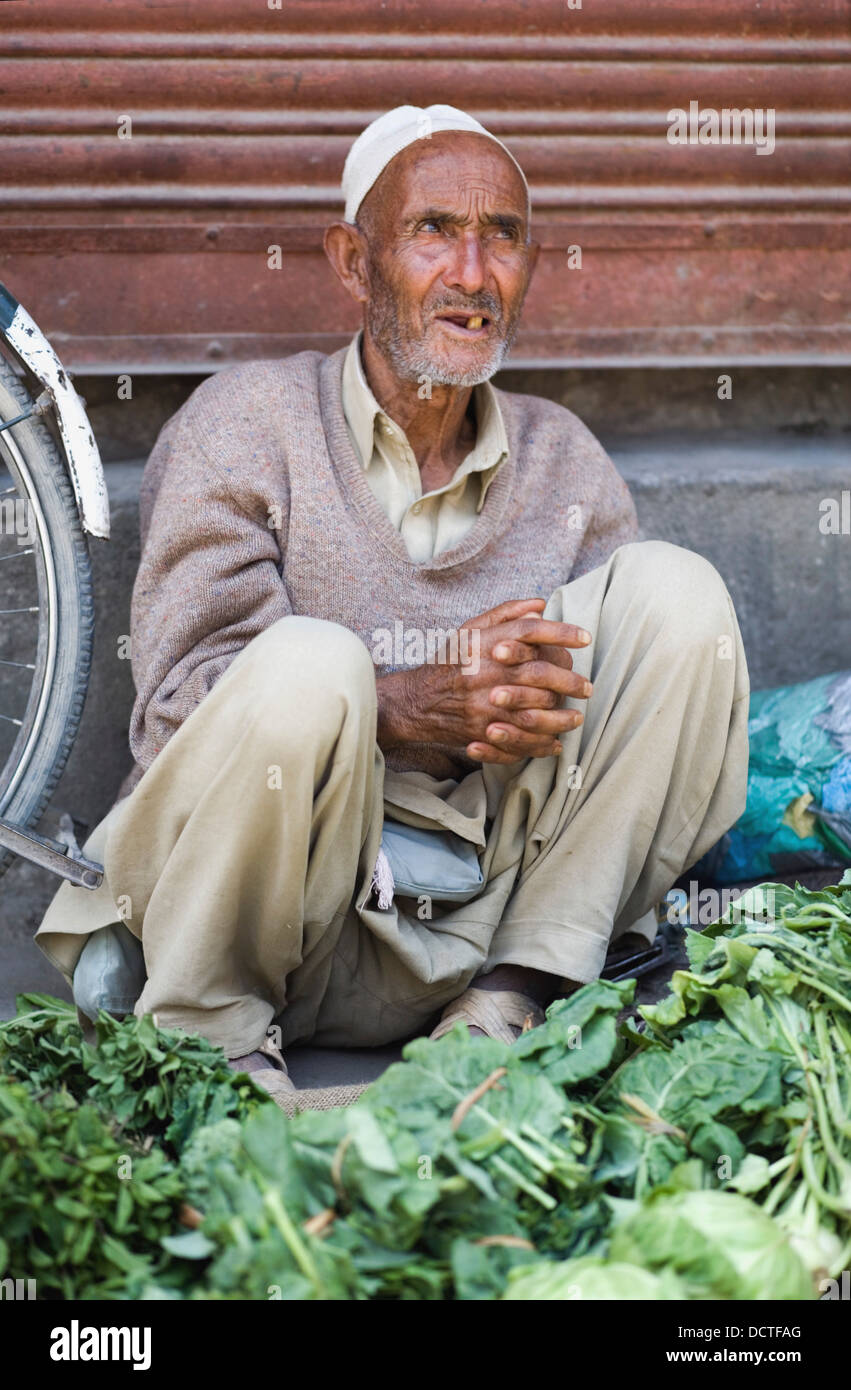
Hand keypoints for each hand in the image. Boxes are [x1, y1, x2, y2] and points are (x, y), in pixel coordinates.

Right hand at [376, 598, 592, 764]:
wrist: (417, 701)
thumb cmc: (449, 663)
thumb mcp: (470, 631)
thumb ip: (505, 614)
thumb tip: (540, 605)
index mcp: (483, 643)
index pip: (530, 631)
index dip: (562, 632)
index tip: (585, 638)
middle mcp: (485, 672)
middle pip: (540, 672)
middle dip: (571, 681)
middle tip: (587, 687)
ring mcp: (484, 704)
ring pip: (536, 711)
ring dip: (562, 717)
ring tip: (576, 717)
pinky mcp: (482, 731)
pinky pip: (520, 740)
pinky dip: (542, 744)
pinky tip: (555, 741)